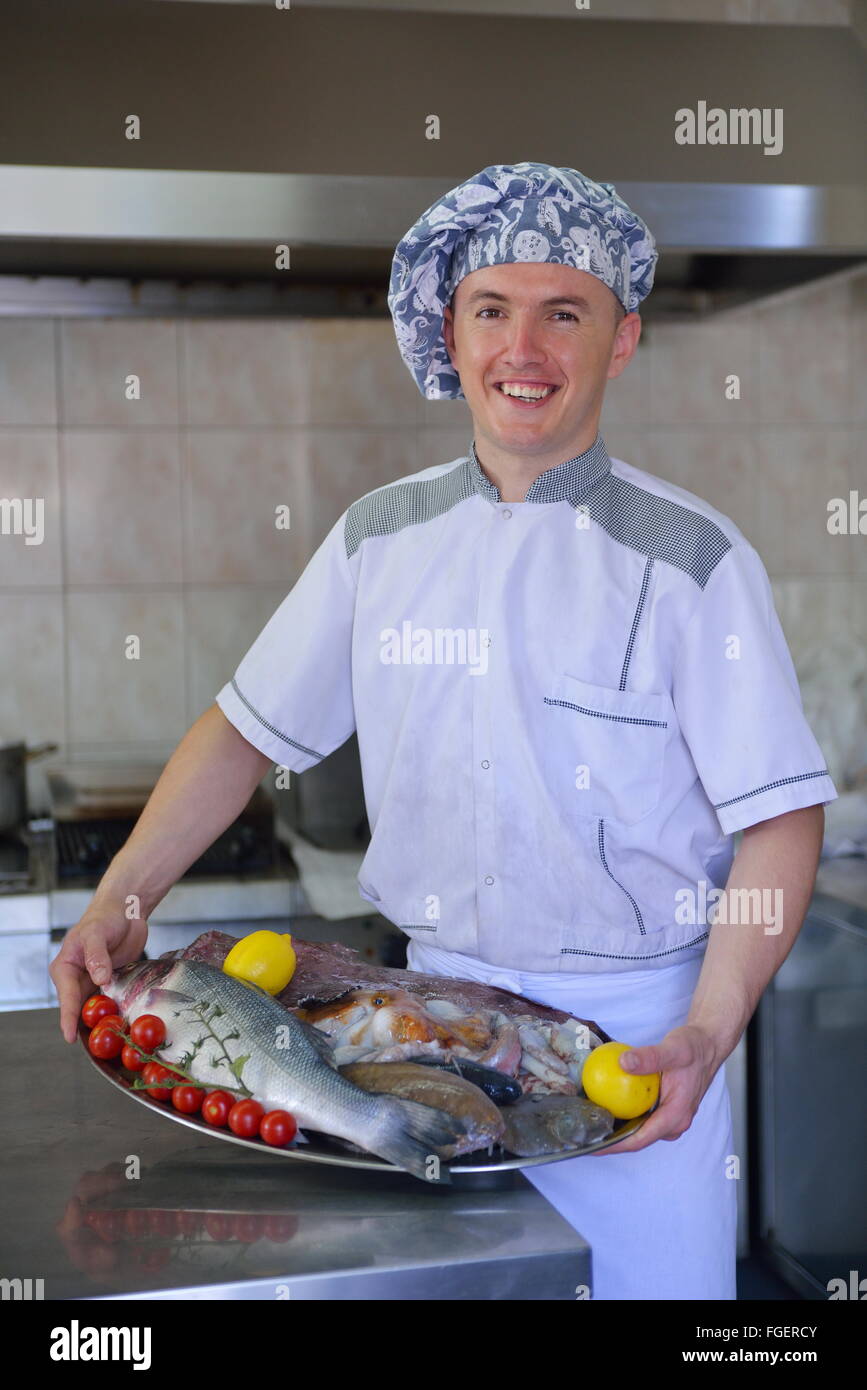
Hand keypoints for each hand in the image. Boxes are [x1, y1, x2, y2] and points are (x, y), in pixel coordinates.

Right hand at [49, 906, 148, 1043]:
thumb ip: (96, 956)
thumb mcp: (96, 933)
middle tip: (97, 1046)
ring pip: (95, 1007)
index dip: (68, 1018)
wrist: (125, 911)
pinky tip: (124, 1024)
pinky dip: (115, 1011)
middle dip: (86, 1026)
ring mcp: (93, 982)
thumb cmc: (104, 917)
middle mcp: (76, 978)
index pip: (66, 997)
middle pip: (79, 1008)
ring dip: (102, 1021)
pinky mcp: (110, 983)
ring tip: (111, 1041)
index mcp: (65, 967)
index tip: (70, 1037)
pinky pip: (110, 1001)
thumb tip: (98, 979)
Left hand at [590, 1024, 720, 1155]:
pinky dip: (624, 1112)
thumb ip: (650, 1057)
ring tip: (589, 1121)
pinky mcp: (665, 1108)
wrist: (707, 1044)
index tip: (591, 1146)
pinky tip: (606, 1102)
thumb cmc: (694, 1048)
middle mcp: (674, 1122)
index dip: (614, 1145)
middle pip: (637, 1139)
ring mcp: (670, 1116)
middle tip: (583, 1133)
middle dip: (611, 1140)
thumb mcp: (673, 1050)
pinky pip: (641, 1116)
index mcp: (676, 1115)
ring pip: (639, 1129)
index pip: (640, 1139)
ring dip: (616, 1128)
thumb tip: (623, 1063)